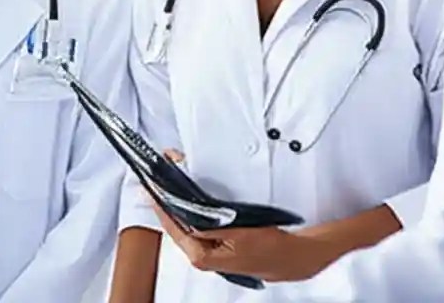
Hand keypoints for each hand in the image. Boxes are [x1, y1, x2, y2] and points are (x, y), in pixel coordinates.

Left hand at [146, 149, 326, 283]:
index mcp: (203, 256)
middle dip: (170, 205)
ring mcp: (210, 253)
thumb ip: (211, 226)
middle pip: (178, 228)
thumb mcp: (238, 232)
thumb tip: (189, 218)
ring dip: (182, 209)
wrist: (290, 257)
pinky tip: (192, 204)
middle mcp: (203, 257)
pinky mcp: (217, 248)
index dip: (163, 208)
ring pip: (188, 227)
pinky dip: (194, 215)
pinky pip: (199, 229)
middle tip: (160, 185)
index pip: (174, 228)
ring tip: (173, 190)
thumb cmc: (270, 248)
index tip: (153, 193)